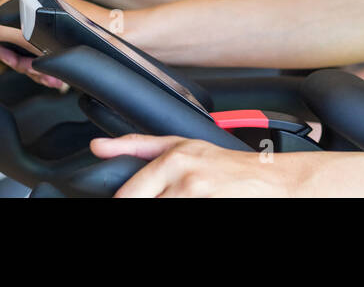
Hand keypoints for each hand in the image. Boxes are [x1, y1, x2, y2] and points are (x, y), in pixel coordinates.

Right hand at [0, 0, 115, 88]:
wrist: (114, 40)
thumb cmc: (78, 33)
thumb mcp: (26, 33)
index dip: (2, 51)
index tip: (17, 61)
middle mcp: (30, 4)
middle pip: (6, 42)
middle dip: (21, 63)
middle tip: (36, 69)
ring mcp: (43, 18)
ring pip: (23, 51)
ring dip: (34, 70)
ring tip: (50, 77)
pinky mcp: (56, 32)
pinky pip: (38, 53)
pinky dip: (45, 68)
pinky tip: (56, 77)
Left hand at [91, 134, 299, 196]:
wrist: (266, 180)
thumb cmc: (223, 164)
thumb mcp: (180, 145)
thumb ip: (136, 146)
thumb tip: (97, 147)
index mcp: (173, 160)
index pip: (126, 196)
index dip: (123, 201)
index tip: (128, 199)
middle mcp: (185, 182)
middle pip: (141, 203)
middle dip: (147, 203)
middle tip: (164, 195)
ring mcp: (198, 200)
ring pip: (159, 210)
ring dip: (165, 207)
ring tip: (179, 198)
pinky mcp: (209, 211)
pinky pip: (179, 219)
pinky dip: (180, 210)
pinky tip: (192, 203)